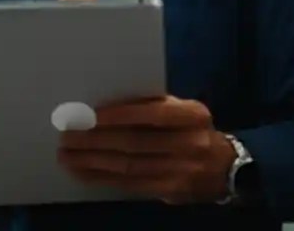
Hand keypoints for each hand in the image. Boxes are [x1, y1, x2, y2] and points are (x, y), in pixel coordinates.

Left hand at [58, 96, 236, 204]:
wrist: (226, 168)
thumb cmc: (194, 131)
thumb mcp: (185, 111)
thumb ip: (155, 104)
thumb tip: (108, 103)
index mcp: (192, 115)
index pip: (153, 114)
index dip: (120, 115)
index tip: (90, 115)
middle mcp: (189, 143)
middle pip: (136, 142)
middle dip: (97, 140)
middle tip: (68, 136)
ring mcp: (181, 171)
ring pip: (129, 166)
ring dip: (93, 161)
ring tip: (67, 156)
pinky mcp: (170, 192)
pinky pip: (130, 185)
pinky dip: (103, 178)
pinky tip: (83, 172)